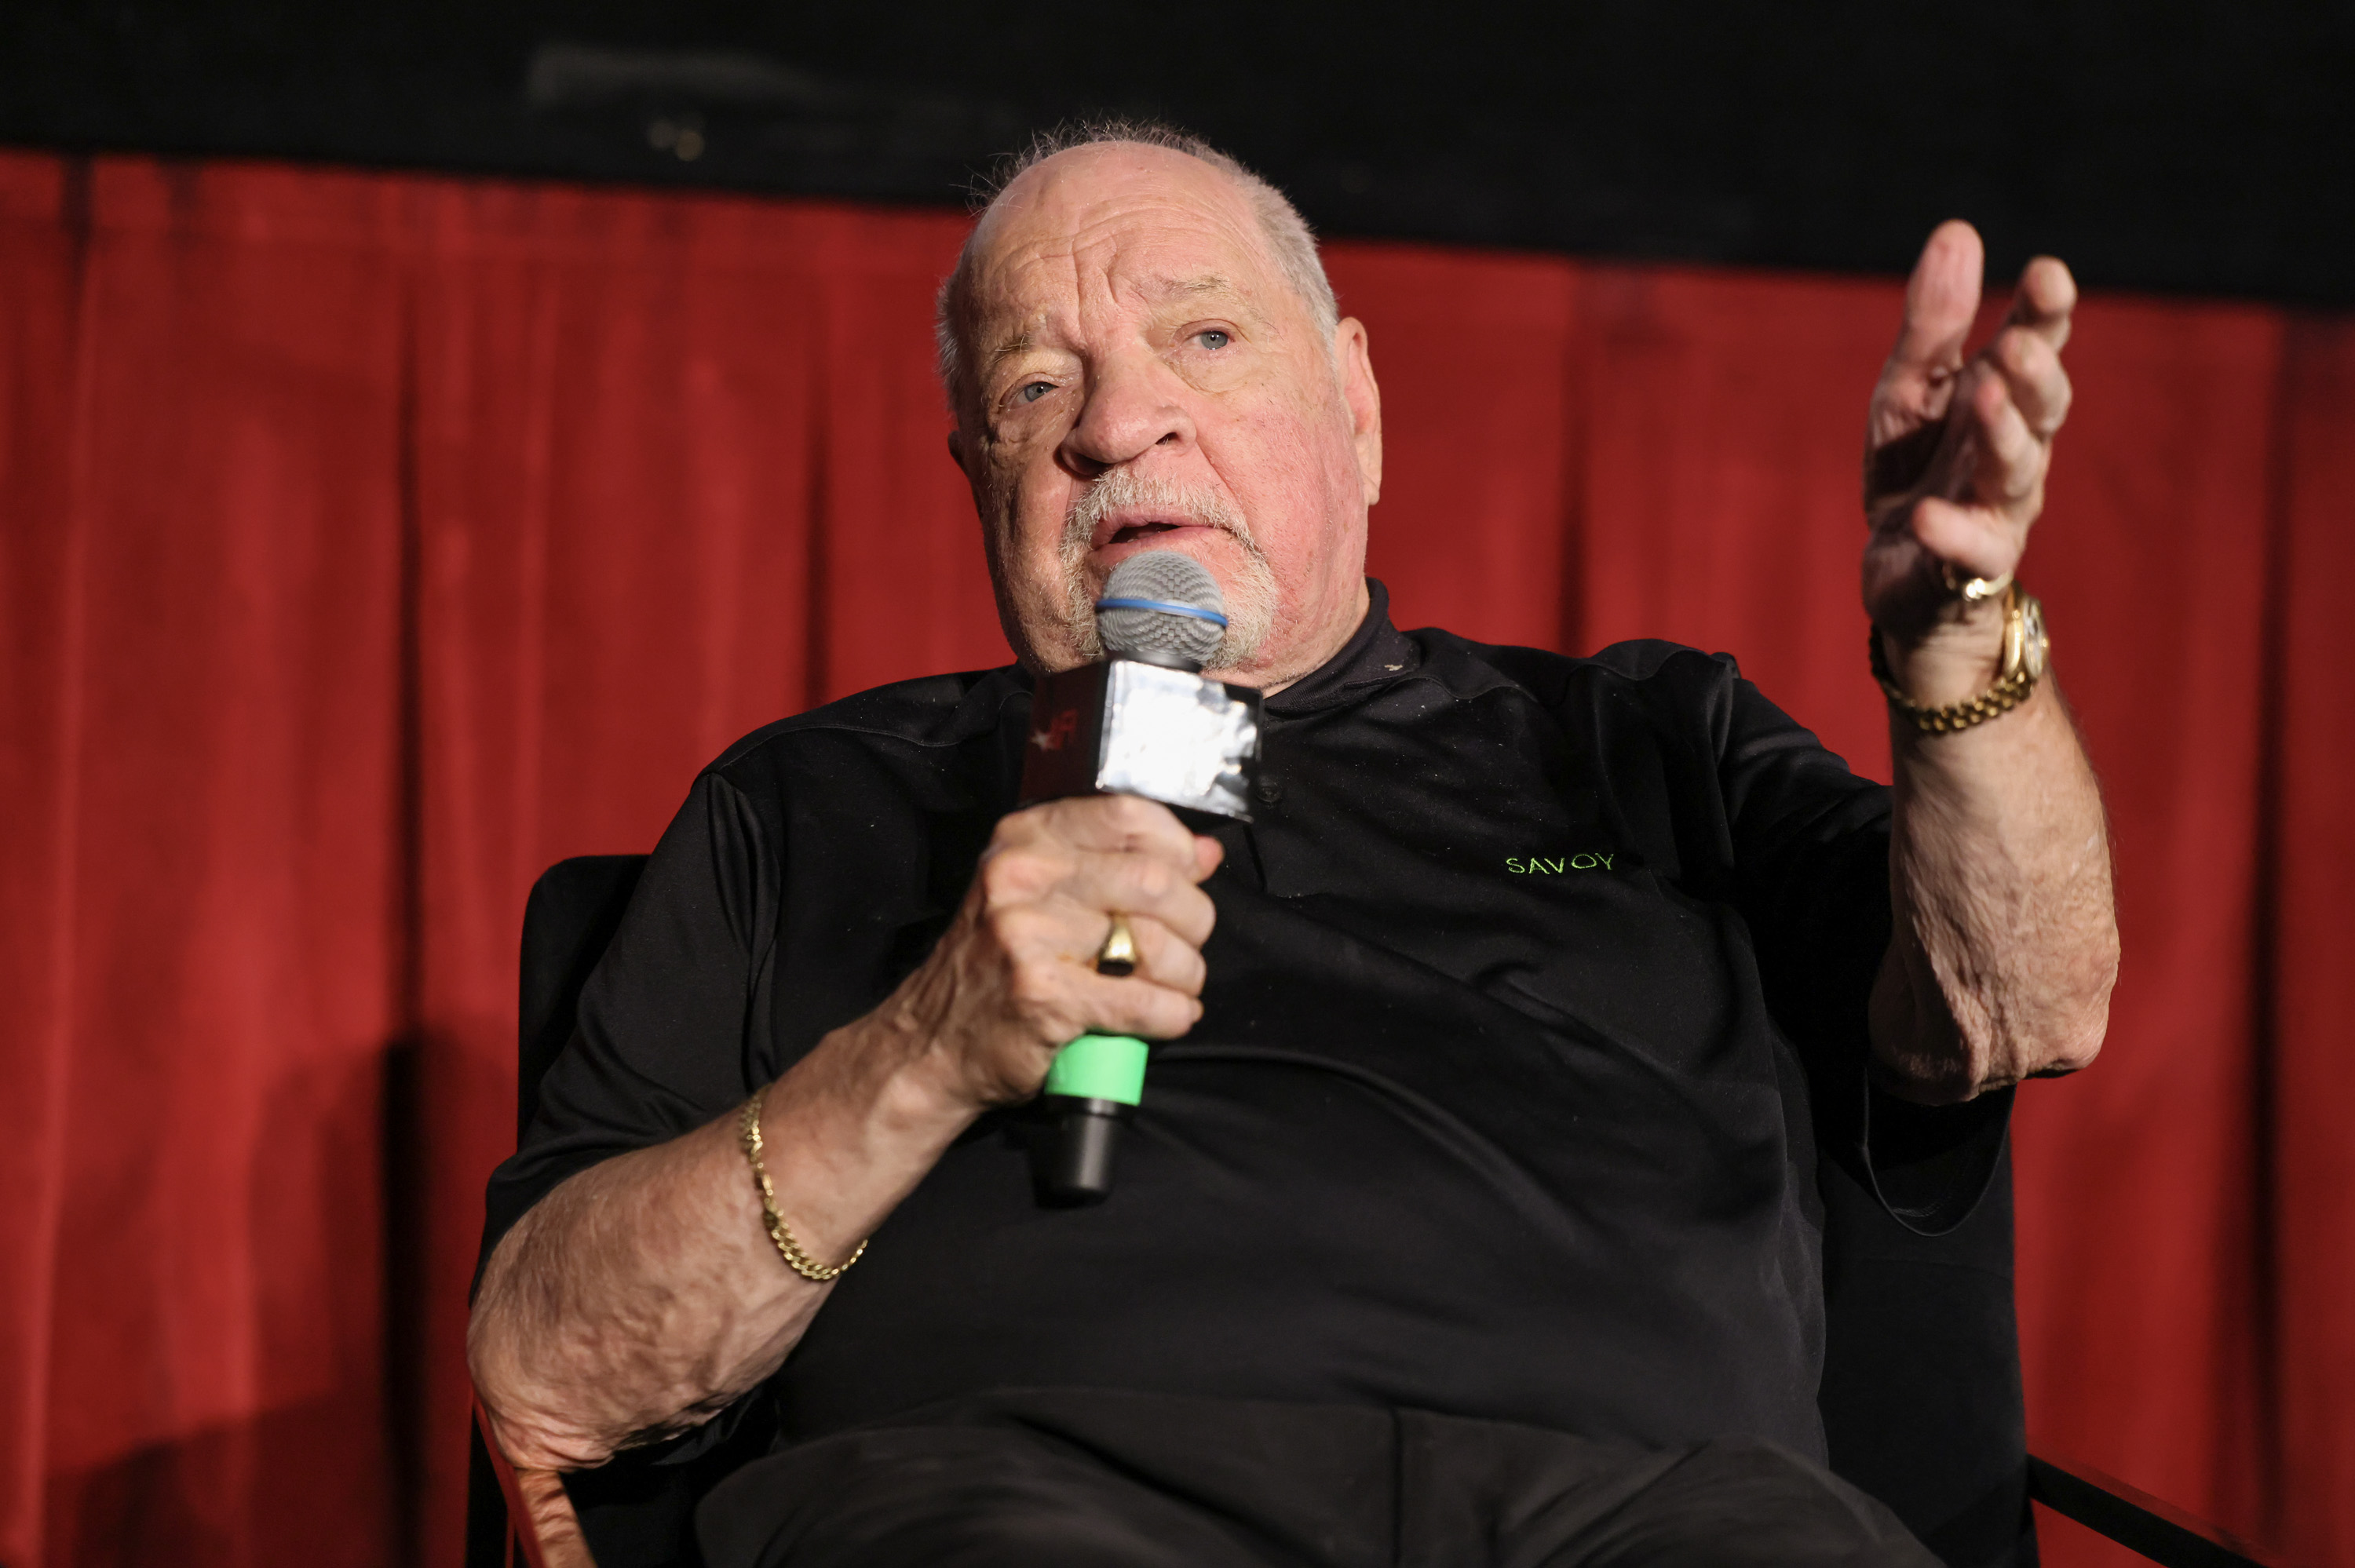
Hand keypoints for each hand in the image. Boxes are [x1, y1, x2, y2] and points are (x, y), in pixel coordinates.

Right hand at [879, 794, 1221, 1110]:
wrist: (934, 1042)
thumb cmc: (998, 967)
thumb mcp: (1045, 895)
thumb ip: (1121, 865)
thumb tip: (1204, 852)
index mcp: (1028, 840)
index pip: (1127, 815)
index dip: (1177, 848)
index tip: (1190, 878)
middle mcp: (1023, 877)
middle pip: (1154, 880)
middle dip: (1193, 919)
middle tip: (1187, 946)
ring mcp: (1029, 935)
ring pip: (1156, 944)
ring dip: (1186, 975)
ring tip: (1176, 988)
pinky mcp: (1044, 995)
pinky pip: (1143, 1001)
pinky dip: (1172, 1014)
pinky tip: (1168, 1016)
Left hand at [1862, 221, 2075, 701]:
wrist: (1904, 574)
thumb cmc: (1917, 469)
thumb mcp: (1909, 392)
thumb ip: (1932, 324)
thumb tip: (1958, 231)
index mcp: (2003, 397)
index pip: (2037, 343)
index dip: (2047, 311)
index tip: (2047, 272)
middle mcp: (2016, 449)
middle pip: (2043, 406)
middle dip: (2037, 373)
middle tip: (2020, 346)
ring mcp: (2000, 508)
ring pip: (2017, 470)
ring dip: (2004, 434)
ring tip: (1985, 399)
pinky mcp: (1969, 563)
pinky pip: (1967, 548)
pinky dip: (1949, 531)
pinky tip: (1926, 515)